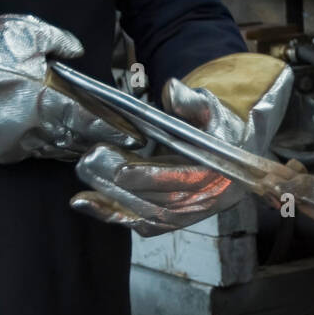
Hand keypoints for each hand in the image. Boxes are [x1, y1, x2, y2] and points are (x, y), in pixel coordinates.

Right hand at [0, 6, 132, 163]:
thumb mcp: (18, 30)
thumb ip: (54, 39)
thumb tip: (78, 50)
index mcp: (49, 101)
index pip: (94, 121)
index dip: (117, 130)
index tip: (137, 137)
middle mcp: (39, 130)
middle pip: (80, 142)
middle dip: (103, 145)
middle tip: (126, 148)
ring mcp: (18, 145)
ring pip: (58, 151)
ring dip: (79, 151)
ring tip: (99, 149)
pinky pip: (33, 153)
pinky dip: (50, 151)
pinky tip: (59, 147)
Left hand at [69, 53, 292, 236]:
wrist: (231, 158)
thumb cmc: (216, 130)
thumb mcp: (210, 109)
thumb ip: (192, 101)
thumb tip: (172, 90)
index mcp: (217, 173)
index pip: (183, 181)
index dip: (151, 178)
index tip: (121, 171)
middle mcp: (203, 200)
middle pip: (159, 200)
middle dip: (122, 188)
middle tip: (90, 163)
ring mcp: (187, 215)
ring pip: (147, 215)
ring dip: (112, 203)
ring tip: (82, 182)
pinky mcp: (171, 221)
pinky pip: (142, 224)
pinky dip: (113, 216)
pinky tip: (86, 204)